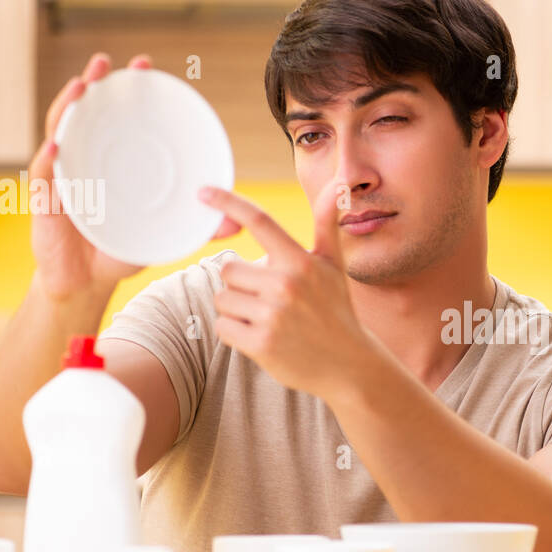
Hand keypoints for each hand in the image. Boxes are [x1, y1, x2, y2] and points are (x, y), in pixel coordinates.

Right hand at [29, 53, 239, 301]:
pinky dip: (49, 158)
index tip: (145, 64)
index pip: (119, 117)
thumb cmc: (120, 249)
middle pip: (85, 113)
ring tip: (79, 87)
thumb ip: (196, 226)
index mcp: (109, 161)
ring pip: (59, 133)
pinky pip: (44, 175)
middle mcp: (83, 160)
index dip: (129, 90)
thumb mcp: (162, 233)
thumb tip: (238, 225)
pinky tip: (56, 145)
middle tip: (106, 63)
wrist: (86, 283)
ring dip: (67, 108)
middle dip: (94, 85)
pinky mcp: (45, 201)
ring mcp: (62, 177)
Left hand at [199, 186, 378, 401]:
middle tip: (267, 299)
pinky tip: (260, 336)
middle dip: (241, 285)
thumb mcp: (333, 266)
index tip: (203, 192)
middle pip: (229, 270)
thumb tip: (337, 187)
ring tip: (266, 319)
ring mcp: (273, 315)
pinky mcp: (261, 343)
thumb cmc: (335, 310)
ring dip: (236, 310)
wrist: (348, 364)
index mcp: (300, 262)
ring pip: (223, 299)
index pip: (259, 221)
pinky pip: (223, 327)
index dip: (228, 203)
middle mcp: (286, 285)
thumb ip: (326, 225)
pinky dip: (235, 333)